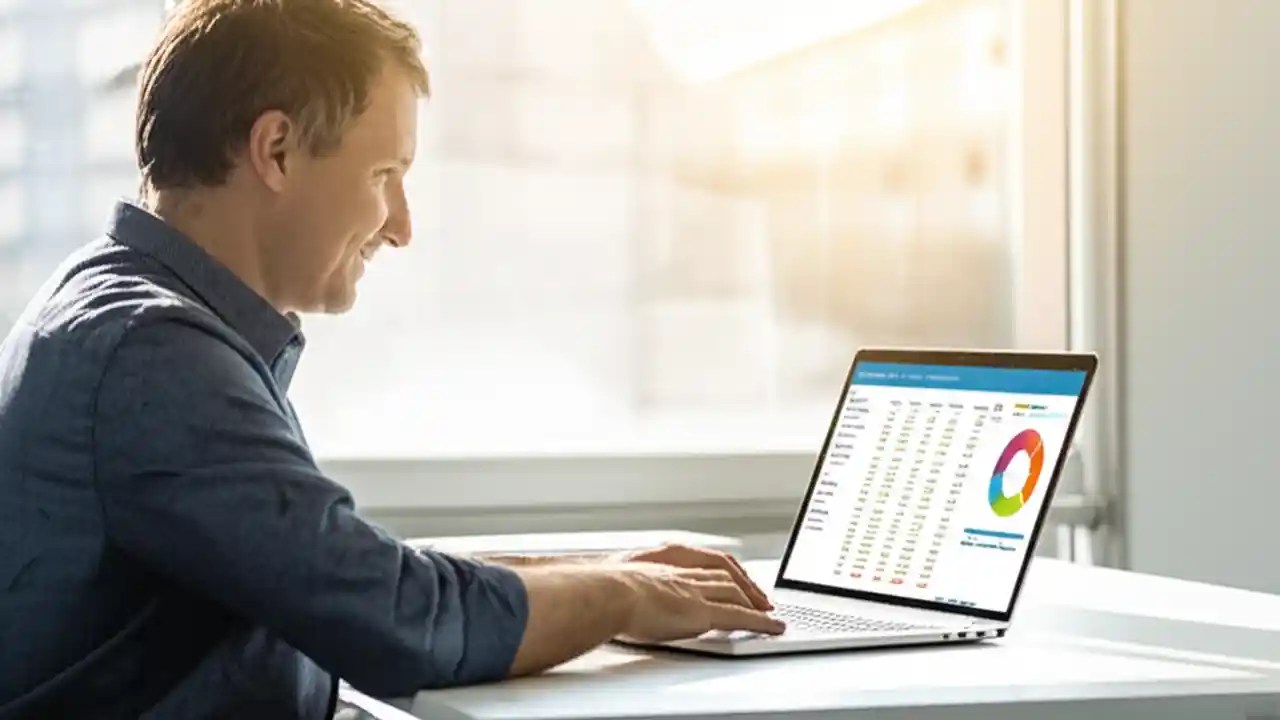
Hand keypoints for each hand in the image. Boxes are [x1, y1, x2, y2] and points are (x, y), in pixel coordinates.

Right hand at [614, 563, 785, 642]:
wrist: (606, 593)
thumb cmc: (600, 594)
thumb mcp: (613, 588)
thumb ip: (623, 594)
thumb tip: (614, 606)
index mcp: (660, 567)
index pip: (698, 564)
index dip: (718, 572)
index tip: (729, 580)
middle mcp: (681, 574)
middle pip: (722, 575)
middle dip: (743, 586)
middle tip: (759, 598)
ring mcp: (693, 591)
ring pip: (734, 592)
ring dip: (754, 602)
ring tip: (768, 614)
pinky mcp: (701, 612)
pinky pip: (739, 616)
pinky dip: (760, 621)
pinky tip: (773, 627)